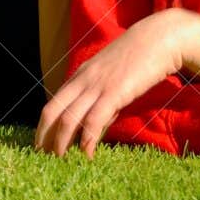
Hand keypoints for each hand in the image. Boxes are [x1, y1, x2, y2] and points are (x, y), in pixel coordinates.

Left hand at [34, 9, 185, 156]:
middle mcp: (82, 80)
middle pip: (52, 112)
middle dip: (45, 137)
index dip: (43, 127)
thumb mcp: (113, 80)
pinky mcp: (114, 91)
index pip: (52, 105)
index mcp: (80, 76)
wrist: (159, 38)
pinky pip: (94, 119)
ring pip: (69, 118)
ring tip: (60, 162)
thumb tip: (96, 130)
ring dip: (61, 143)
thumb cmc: (139, 59)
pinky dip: (87, 139)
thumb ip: (102, 104)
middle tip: (44, 159)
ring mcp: (97, 85)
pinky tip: (87, 154)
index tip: (41, 146)